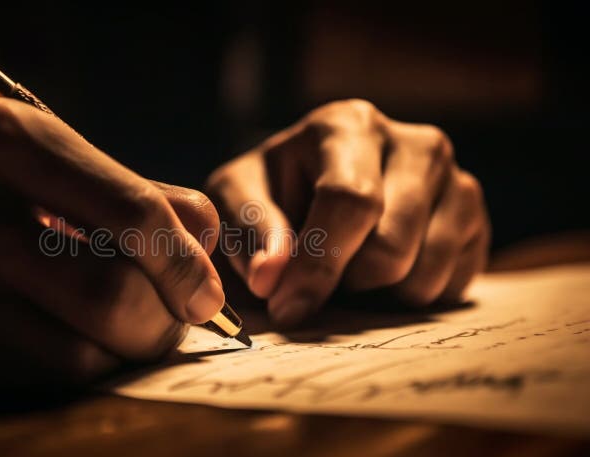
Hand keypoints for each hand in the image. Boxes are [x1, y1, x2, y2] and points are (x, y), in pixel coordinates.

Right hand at [0, 97, 222, 392]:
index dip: (184, 263)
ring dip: (127, 349)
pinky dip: (84, 366)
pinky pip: (42, 377)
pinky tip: (80, 340)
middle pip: (112, 294)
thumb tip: (208, 243)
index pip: (129, 211)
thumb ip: (136, 193)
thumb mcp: (49, 157)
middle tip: (174, 316)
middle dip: (163, 319)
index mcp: (0, 139)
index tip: (206, 295)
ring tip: (129, 326)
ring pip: (81, 353)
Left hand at [206, 99, 489, 325]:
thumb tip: (271, 278)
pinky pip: (453, 286)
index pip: (348, 201)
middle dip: (345, 282)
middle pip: (390, 247)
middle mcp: (416, 142)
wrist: (311, 194)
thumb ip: (250, 234)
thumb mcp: (237, 200)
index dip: (318, 264)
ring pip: (425, 273)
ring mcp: (456, 180)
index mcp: (348, 124)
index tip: (288, 308)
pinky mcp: (476, 219)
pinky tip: (385, 274)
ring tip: (351, 269)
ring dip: (378, 294)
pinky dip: (411, 297)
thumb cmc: (270, 194)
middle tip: (320, 278)